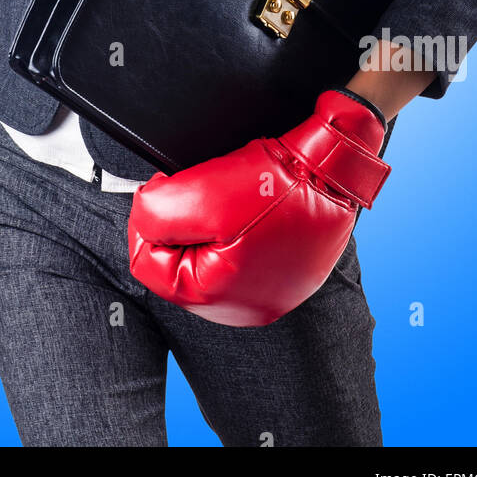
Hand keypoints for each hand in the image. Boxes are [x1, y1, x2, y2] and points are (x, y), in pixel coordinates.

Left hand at [127, 88, 389, 326]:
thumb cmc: (278, 184)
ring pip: (209, 260)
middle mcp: (244, 308)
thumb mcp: (204, 193)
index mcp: (218, 297)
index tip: (164, 186)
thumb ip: (158, 213)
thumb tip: (142, 217)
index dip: (147, 220)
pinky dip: (234, 230)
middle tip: (196, 188)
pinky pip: (241, 257)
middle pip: (179, 265)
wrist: (334, 167)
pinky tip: (245, 208)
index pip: (148, 265)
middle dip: (179, 224)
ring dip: (206, 226)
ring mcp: (268, 294)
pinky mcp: (285, 276)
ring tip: (224, 197)